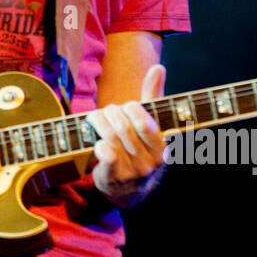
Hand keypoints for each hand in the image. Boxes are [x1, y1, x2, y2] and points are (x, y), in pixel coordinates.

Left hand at [86, 63, 166, 208]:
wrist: (127, 189)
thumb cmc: (138, 147)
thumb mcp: (148, 123)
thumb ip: (153, 96)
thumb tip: (159, 67)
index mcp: (162, 147)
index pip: (145, 121)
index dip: (131, 109)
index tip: (125, 107)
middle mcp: (150, 162)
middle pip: (124, 127)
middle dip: (111, 113)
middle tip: (106, 111)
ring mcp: (132, 172)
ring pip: (111, 137)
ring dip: (98, 123)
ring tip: (95, 119)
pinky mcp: (113, 178)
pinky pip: (106, 155)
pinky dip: (98, 144)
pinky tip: (97, 141)